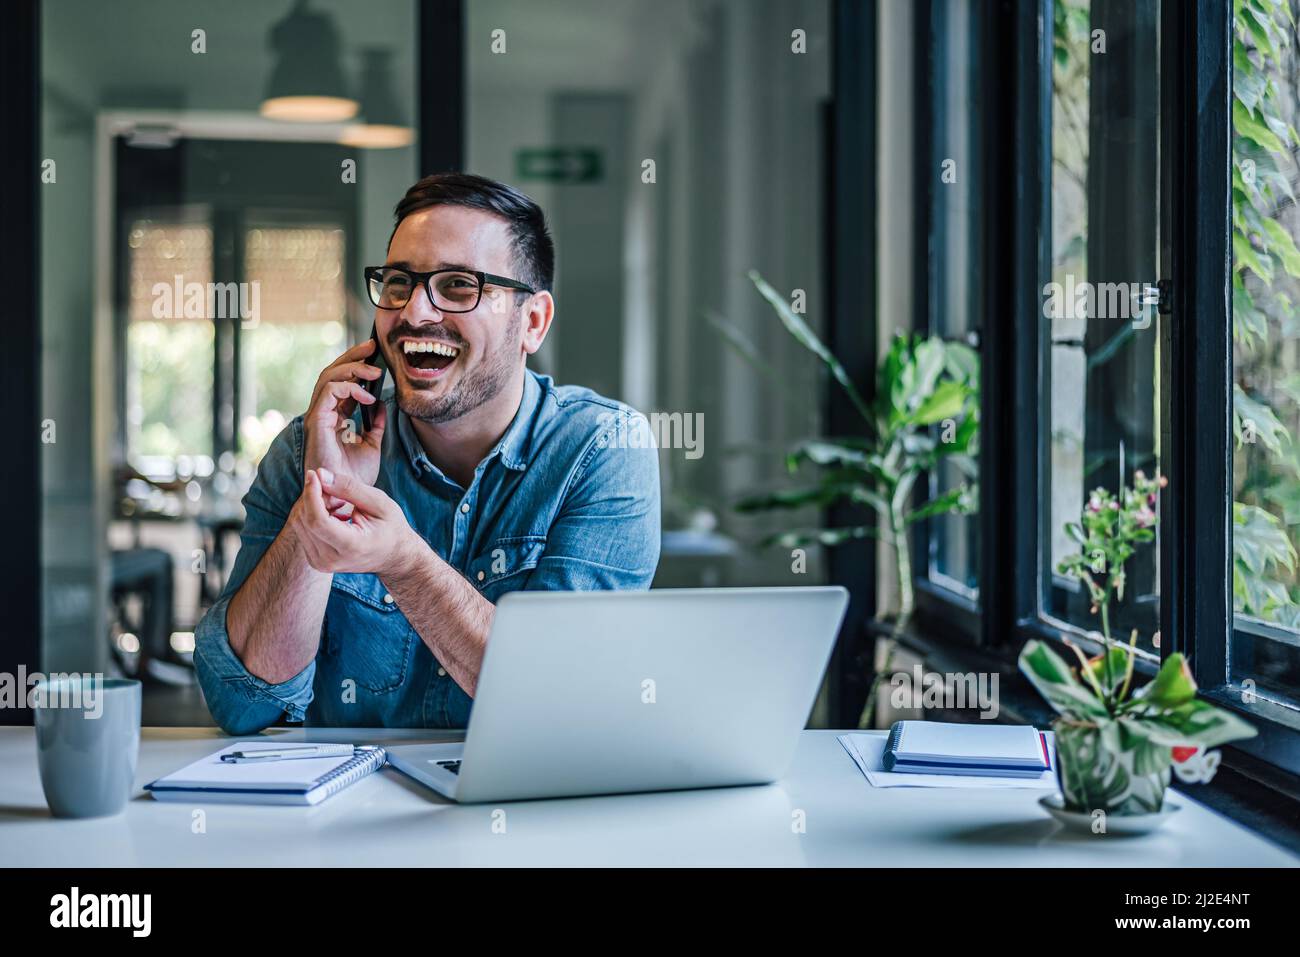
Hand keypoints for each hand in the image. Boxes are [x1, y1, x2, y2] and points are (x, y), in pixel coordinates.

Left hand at [291, 468, 424, 576]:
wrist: (394, 556)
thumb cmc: (391, 527)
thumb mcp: (379, 503)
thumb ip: (349, 488)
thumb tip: (320, 474)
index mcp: (351, 547)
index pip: (317, 520)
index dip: (312, 493)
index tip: (314, 474)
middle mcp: (331, 559)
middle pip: (305, 519)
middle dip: (315, 496)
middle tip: (340, 494)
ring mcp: (320, 563)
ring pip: (299, 522)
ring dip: (313, 505)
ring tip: (340, 505)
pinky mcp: (314, 560)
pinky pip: (302, 529)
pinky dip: (312, 514)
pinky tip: (333, 514)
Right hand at [303, 340, 386, 500]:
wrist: (346, 496)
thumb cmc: (355, 476)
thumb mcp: (372, 446)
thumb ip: (376, 425)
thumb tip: (383, 406)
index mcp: (334, 416)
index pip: (342, 382)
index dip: (356, 366)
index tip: (375, 355)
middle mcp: (323, 413)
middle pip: (332, 373)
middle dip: (352, 357)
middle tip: (372, 346)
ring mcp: (318, 416)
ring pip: (327, 378)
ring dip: (351, 369)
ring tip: (374, 371)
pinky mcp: (317, 422)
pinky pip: (327, 393)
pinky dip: (347, 388)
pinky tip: (366, 395)